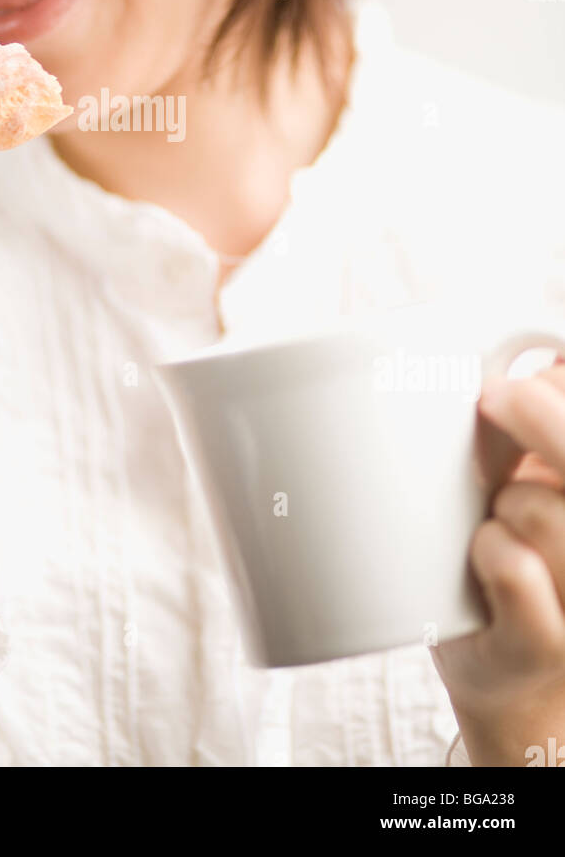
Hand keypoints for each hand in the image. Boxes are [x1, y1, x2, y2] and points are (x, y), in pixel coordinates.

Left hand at [431, 354, 564, 763]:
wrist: (507, 680)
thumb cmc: (510, 565)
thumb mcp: (531, 488)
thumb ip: (542, 433)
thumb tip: (547, 351)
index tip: (536, 372)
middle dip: (546, 419)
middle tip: (498, 397)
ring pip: (546, 514)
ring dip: (506, 501)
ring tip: (492, 518)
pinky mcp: (544, 649)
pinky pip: (515, 569)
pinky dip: (493, 552)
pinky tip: (484, 551)